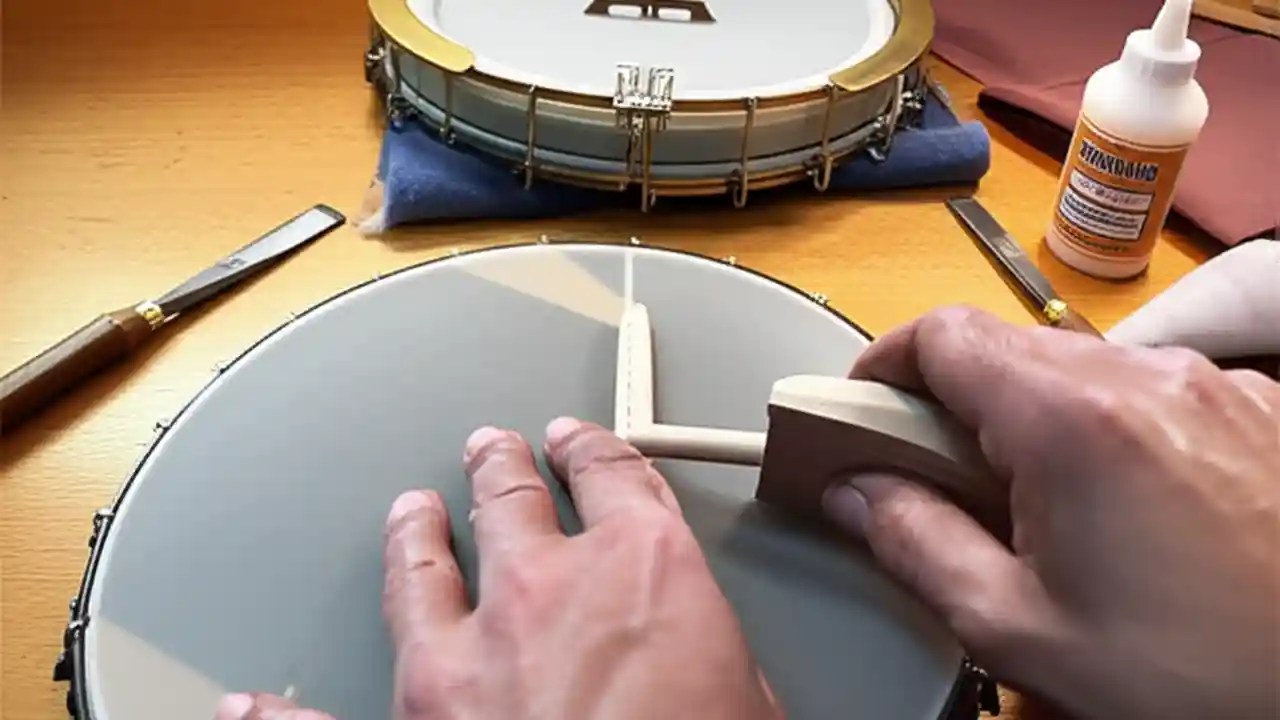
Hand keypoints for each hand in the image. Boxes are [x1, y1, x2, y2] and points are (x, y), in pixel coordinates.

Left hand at [217, 419, 781, 719]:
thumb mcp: (749, 699)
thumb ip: (709, 655)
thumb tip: (700, 667)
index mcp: (640, 570)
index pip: (615, 477)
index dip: (596, 451)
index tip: (580, 442)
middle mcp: (542, 593)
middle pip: (510, 500)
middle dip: (501, 467)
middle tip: (493, 447)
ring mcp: (467, 656)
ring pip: (423, 568)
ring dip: (415, 534)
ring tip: (410, 511)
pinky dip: (282, 719)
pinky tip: (253, 709)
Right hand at [822, 306, 1279, 719]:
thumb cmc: (1197, 676)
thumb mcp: (1019, 628)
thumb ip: (914, 544)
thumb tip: (855, 492)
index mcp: (1074, 418)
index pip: (943, 335)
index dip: (884, 364)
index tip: (862, 408)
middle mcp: (1150, 376)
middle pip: (1009, 347)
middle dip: (954, 400)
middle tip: (934, 476)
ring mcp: (1215, 386)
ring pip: (1081, 365)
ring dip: (1031, 414)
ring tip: (1033, 505)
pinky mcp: (1259, 410)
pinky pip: (1150, 389)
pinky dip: (1105, 425)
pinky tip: (1116, 506)